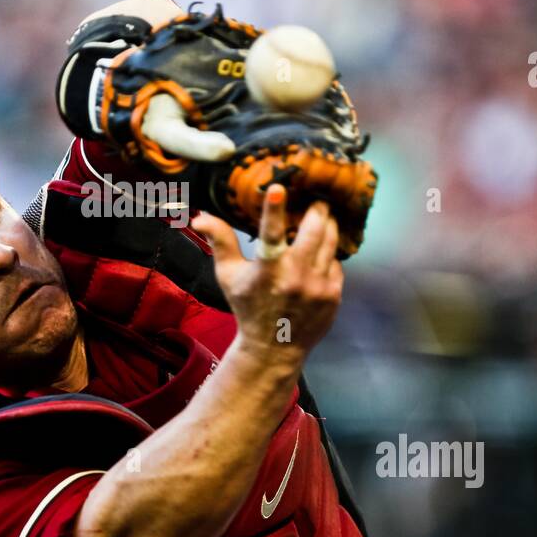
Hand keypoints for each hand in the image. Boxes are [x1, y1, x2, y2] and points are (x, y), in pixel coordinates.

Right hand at [191, 184, 342, 371]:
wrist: (274, 348)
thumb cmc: (248, 307)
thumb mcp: (229, 275)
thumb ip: (220, 241)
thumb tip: (199, 216)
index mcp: (267, 270)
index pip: (270, 233)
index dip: (274, 209)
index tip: (278, 188)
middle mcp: (294, 276)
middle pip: (314, 230)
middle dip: (317, 211)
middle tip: (317, 201)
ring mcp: (317, 287)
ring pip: (330, 243)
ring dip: (328, 227)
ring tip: (324, 219)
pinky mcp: (333, 295)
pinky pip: (336, 263)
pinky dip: (328, 255)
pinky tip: (320, 255)